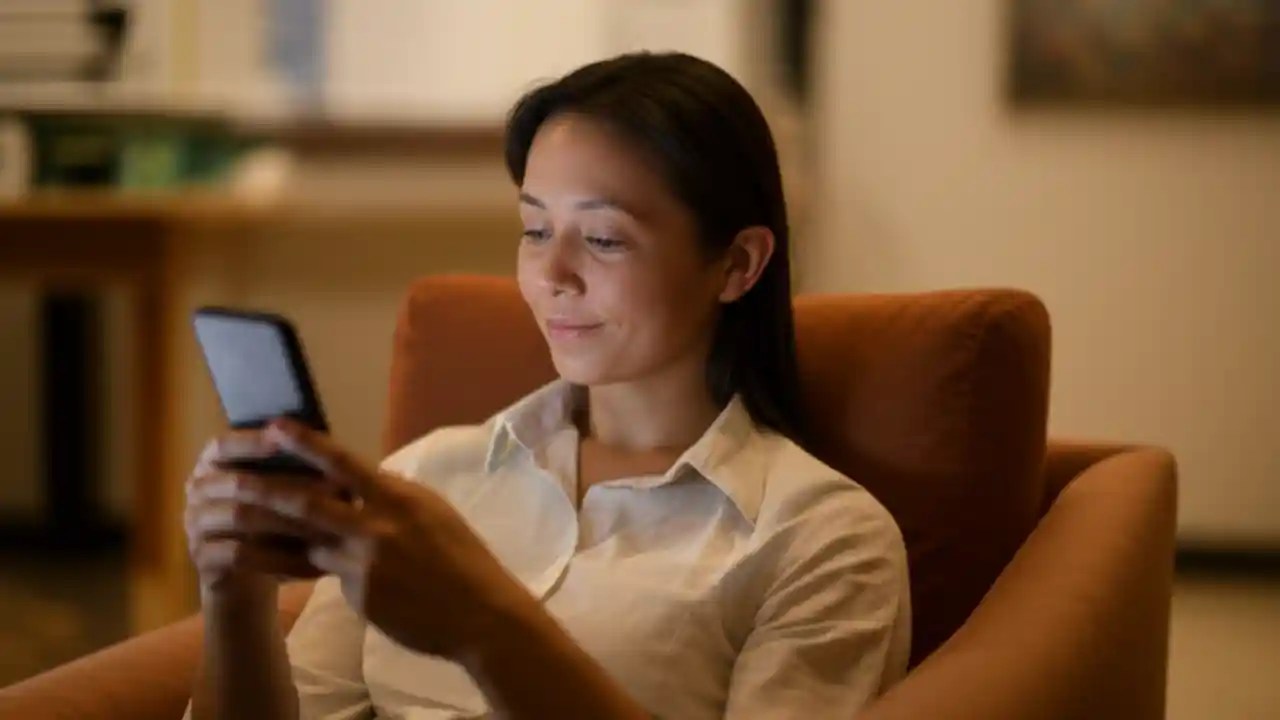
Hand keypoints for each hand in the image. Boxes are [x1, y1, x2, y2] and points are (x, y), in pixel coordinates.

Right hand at [185, 430, 346, 594]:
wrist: (247, 572)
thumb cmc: (272, 519)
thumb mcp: (283, 488)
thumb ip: (298, 466)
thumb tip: (336, 452)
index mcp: (212, 462)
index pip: (224, 445)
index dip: (252, 442)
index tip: (285, 439)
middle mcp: (198, 490)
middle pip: (237, 483)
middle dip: (287, 487)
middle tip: (331, 492)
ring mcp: (195, 525)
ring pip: (240, 518)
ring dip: (286, 521)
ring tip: (325, 526)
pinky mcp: (203, 558)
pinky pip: (238, 555)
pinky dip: (276, 556)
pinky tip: (308, 559)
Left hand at [210, 418, 533, 659]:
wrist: (482, 613)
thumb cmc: (461, 559)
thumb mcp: (432, 513)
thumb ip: (392, 497)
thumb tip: (361, 481)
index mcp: (399, 496)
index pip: (344, 463)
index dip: (306, 444)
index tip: (274, 427)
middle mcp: (379, 524)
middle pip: (307, 503)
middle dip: (263, 490)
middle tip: (226, 480)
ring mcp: (366, 561)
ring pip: (302, 543)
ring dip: (261, 537)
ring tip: (224, 533)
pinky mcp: (359, 593)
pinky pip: (321, 575)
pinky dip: (295, 568)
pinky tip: (264, 567)